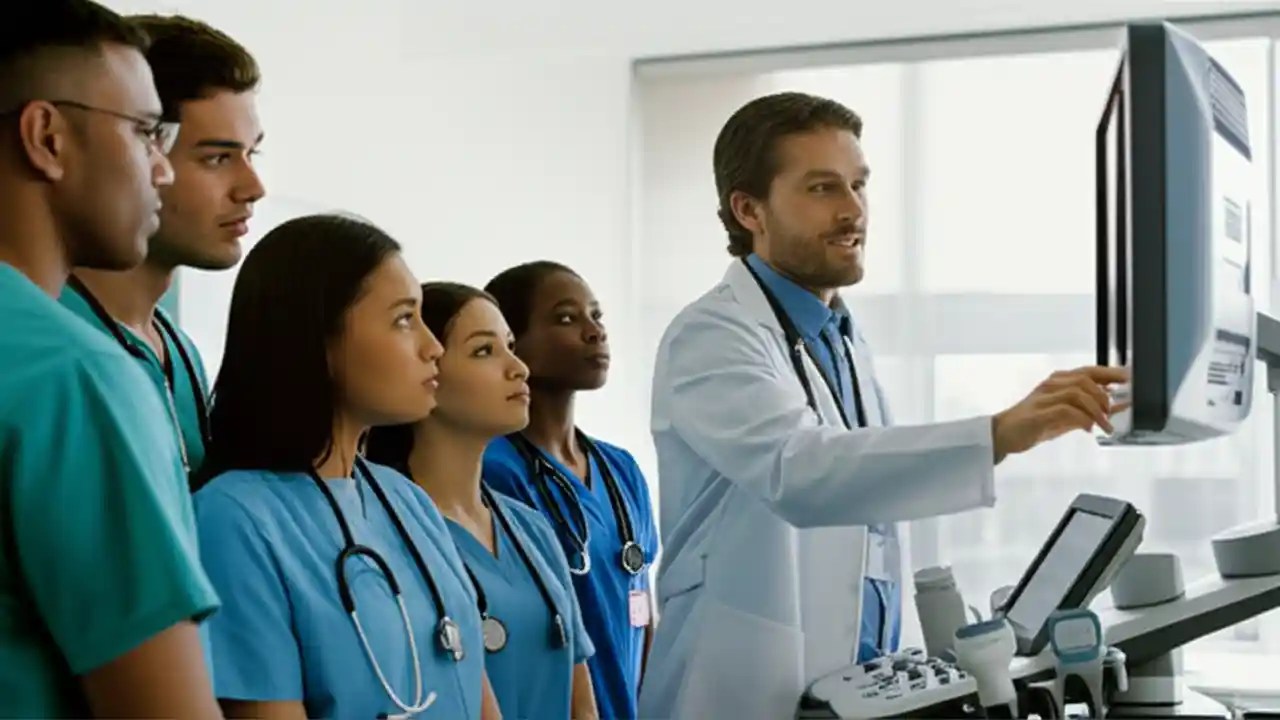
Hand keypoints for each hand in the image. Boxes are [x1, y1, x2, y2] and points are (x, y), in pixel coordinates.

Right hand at [991, 366, 1129, 463]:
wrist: (1003, 434)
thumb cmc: (1034, 423)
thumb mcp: (1067, 416)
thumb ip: (1089, 410)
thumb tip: (1116, 407)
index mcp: (1058, 382)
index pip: (1089, 371)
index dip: (1111, 372)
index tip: (1130, 377)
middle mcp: (1051, 385)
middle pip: (1086, 379)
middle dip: (1104, 396)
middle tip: (1112, 413)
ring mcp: (1044, 397)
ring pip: (1078, 393)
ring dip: (1096, 410)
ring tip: (1103, 425)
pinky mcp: (1039, 412)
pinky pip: (1067, 410)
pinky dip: (1082, 419)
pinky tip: (1087, 428)